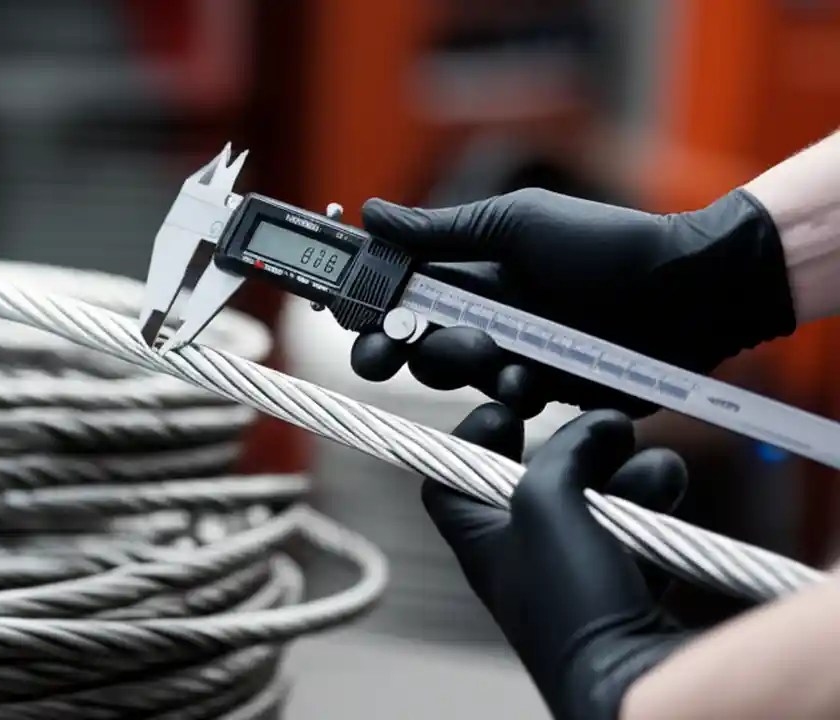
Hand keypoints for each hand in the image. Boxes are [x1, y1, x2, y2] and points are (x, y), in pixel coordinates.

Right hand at [352, 188, 796, 415]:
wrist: (684, 294)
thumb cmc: (603, 247)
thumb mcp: (516, 225)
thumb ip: (441, 231)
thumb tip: (368, 213)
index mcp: (466, 269)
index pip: (394, 287)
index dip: (363, 302)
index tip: (344, 313)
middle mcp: (478, 312)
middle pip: (406, 339)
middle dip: (390, 348)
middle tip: (383, 356)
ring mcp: (507, 354)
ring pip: (446, 373)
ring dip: (454, 365)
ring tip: (494, 357)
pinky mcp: (539, 391)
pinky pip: (499, 404)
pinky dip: (506, 394)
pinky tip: (528, 381)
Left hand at [440, 404, 692, 719]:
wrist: (639, 686)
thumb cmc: (573, 602)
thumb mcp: (546, 504)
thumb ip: (563, 454)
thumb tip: (598, 425)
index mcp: (481, 543)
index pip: (448, 482)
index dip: (468, 441)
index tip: (506, 414)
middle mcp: (521, 564)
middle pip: (536, 487)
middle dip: (575, 451)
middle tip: (609, 427)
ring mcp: (574, 583)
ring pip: (595, 508)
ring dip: (625, 475)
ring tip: (656, 462)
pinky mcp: (624, 597)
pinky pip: (635, 538)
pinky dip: (652, 510)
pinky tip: (670, 490)